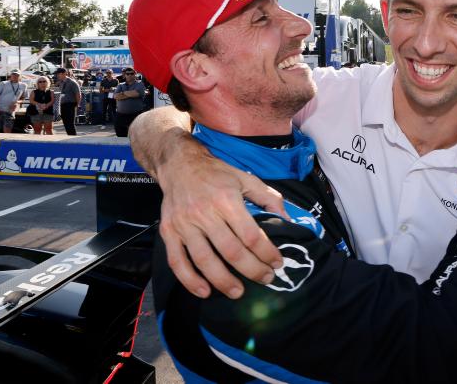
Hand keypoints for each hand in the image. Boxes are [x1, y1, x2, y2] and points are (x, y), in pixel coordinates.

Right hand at [129, 107, 286, 298]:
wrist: (179, 164)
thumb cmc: (216, 173)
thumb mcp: (246, 178)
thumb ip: (269, 197)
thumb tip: (287, 219)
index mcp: (226, 199)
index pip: (250, 235)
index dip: (266, 253)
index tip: (276, 263)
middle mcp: (204, 213)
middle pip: (231, 251)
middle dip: (251, 270)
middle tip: (265, 280)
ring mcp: (184, 224)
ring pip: (204, 260)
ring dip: (223, 281)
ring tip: (239, 292)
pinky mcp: (169, 232)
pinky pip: (177, 261)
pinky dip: (190, 280)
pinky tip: (204, 291)